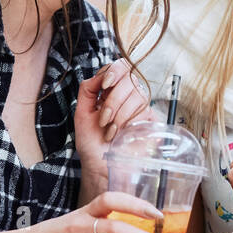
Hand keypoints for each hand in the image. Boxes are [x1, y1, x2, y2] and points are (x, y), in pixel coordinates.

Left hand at [75, 59, 150, 203]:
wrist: (99, 164)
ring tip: (109, 131)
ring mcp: (141, 108)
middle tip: (103, 119)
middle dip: (113, 101)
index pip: (121, 67)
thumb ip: (88, 89)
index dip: (114, 72)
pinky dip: (129, 123)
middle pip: (130, 80)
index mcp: (111, 90)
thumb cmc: (90, 142)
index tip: (103, 87)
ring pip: (138, 96)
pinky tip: (120, 134)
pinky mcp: (150, 121)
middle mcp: (128, 96)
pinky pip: (145, 111)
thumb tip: (102, 74)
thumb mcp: (81, 112)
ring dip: (119, 115)